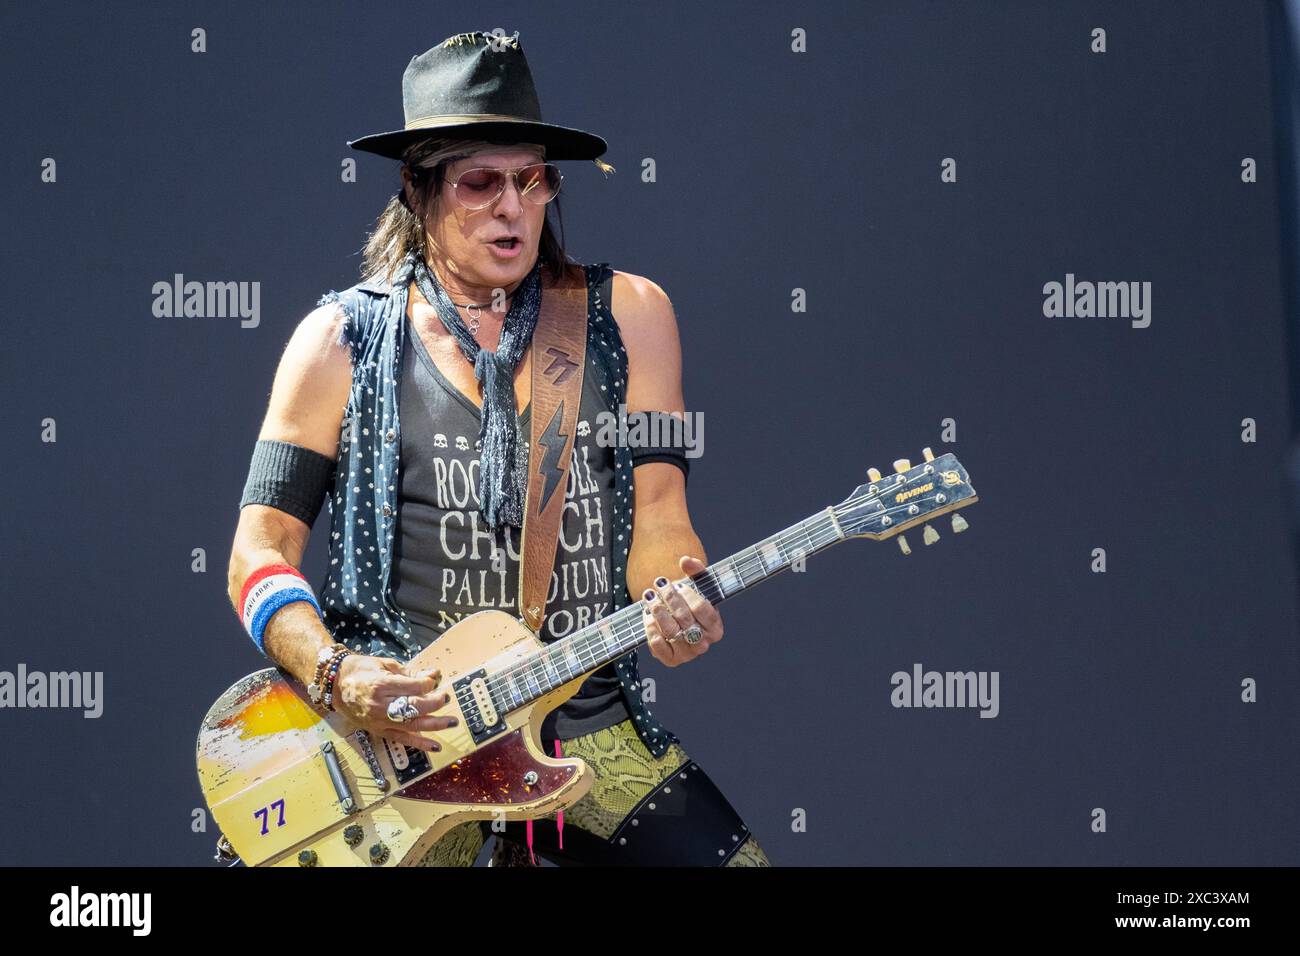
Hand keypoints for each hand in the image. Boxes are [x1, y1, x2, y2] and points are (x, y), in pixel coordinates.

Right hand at [331, 655, 457, 752]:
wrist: (335, 685)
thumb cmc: (359, 671)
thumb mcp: (384, 664)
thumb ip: (409, 672)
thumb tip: (433, 675)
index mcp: (380, 685)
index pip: (413, 688)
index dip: (428, 684)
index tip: (434, 680)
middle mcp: (380, 706)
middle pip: (414, 707)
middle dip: (435, 702)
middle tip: (446, 697)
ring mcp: (379, 721)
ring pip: (412, 725)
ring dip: (435, 724)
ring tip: (452, 722)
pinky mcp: (379, 731)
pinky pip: (402, 739)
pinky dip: (420, 743)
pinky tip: (436, 746)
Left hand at [641, 555, 722, 666]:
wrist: (677, 624)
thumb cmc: (689, 603)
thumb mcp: (697, 586)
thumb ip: (695, 570)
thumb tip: (686, 560)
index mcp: (716, 628)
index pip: (702, 608)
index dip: (687, 594)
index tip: (677, 584)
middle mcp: (704, 644)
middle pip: (684, 618)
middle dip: (669, 598)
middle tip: (659, 584)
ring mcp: (687, 654)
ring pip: (670, 630)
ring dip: (657, 610)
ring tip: (649, 596)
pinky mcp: (670, 660)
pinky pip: (658, 644)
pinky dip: (650, 628)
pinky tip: (647, 615)